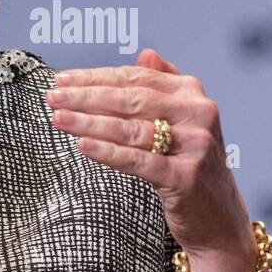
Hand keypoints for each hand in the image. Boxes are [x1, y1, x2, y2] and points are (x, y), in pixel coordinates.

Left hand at [45, 48, 256, 271]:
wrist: (219, 218)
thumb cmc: (190, 166)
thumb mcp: (183, 122)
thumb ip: (166, 86)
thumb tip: (146, 54)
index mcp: (193, 94)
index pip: (136, 79)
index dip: (97, 77)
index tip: (63, 79)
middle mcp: (198, 114)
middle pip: (131, 100)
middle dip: (86, 96)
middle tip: (53, 96)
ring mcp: (196, 145)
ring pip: (131, 129)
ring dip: (89, 122)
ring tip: (58, 118)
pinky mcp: (186, 176)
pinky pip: (138, 160)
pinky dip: (107, 152)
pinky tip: (82, 145)